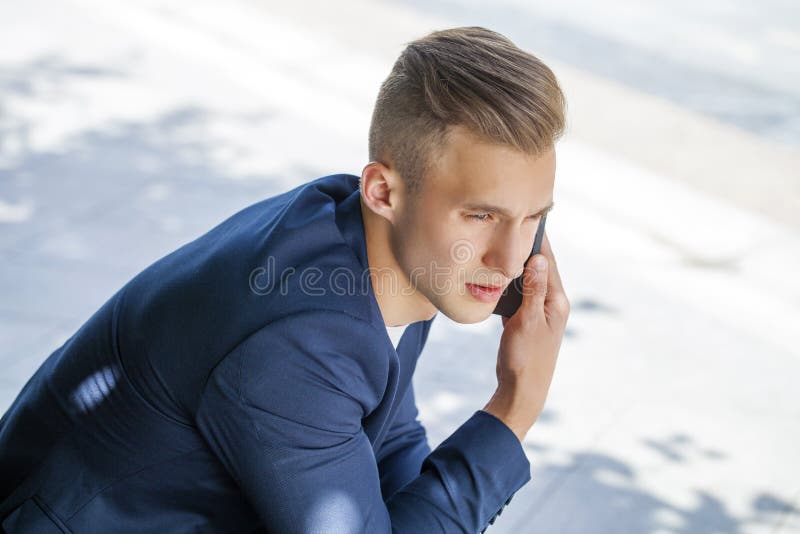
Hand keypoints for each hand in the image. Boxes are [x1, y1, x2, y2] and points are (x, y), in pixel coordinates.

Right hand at [484, 232, 569, 440]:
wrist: (522, 391)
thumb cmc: (526, 359)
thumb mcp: (527, 321)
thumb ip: (533, 290)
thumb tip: (537, 258)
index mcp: (557, 302)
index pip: (548, 262)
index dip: (537, 240)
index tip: (528, 218)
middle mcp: (552, 304)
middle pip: (539, 268)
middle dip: (525, 249)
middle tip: (509, 226)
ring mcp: (540, 313)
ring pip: (527, 281)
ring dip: (516, 267)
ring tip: (501, 246)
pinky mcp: (527, 321)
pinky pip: (520, 295)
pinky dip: (509, 284)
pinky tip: (497, 276)